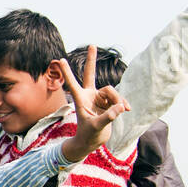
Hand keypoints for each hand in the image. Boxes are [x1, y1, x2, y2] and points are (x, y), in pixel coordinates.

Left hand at [59, 45, 129, 160]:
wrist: (93, 141)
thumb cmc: (89, 135)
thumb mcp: (97, 127)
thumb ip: (108, 117)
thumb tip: (120, 107)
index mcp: (81, 99)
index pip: (73, 83)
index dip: (67, 72)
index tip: (60, 59)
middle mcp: (89, 95)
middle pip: (91, 73)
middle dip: (92, 60)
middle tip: (92, 44)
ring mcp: (99, 97)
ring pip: (111, 91)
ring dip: (118, 99)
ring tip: (123, 110)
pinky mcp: (108, 102)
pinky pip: (118, 98)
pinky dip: (123, 103)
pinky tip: (127, 109)